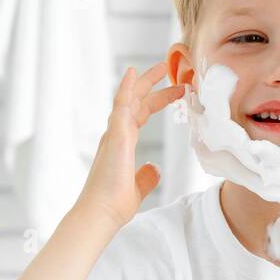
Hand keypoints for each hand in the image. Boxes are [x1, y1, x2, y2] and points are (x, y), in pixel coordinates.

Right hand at [75, 62, 185, 230]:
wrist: (102, 213)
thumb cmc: (115, 203)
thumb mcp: (138, 187)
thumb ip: (146, 176)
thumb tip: (154, 168)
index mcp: (123, 144)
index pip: (142, 115)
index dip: (158, 101)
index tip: (177, 92)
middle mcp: (117, 135)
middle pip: (137, 102)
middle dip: (153, 86)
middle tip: (170, 71)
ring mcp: (115, 133)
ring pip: (129, 99)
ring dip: (144, 82)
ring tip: (160, 66)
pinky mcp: (115, 136)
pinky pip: (120, 106)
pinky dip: (126, 89)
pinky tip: (133, 74)